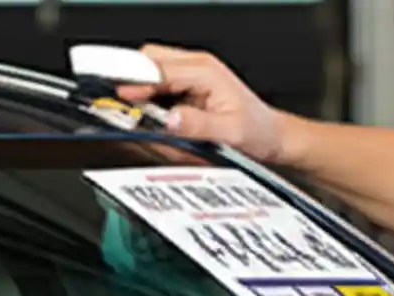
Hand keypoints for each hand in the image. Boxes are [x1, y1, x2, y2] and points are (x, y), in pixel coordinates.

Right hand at [116, 44, 287, 162]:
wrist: (273, 137)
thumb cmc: (259, 132)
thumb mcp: (231, 134)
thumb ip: (198, 126)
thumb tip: (170, 121)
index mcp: (206, 71)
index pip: (158, 68)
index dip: (135, 82)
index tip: (120, 96)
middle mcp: (197, 66)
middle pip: (147, 60)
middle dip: (133, 83)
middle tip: (130, 110)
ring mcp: (191, 75)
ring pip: (149, 69)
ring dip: (141, 91)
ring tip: (148, 117)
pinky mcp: (187, 87)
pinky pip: (158, 84)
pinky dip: (151, 99)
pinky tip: (159, 117)